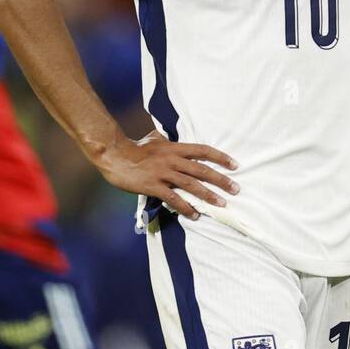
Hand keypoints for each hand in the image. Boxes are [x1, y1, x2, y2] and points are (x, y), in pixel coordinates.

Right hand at [93, 129, 237, 219]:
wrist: (114, 155)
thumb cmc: (133, 147)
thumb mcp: (153, 139)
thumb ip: (163, 139)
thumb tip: (165, 134)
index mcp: (174, 147)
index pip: (203, 151)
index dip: (220, 157)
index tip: (235, 165)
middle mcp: (172, 159)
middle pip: (202, 169)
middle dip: (221, 180)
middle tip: (236, 189)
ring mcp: (163, 173)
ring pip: (191, 185)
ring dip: (208, 195)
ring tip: (222, 204)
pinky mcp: (153, 185)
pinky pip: (173, 198)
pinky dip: (185, 207)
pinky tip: (194, 214)